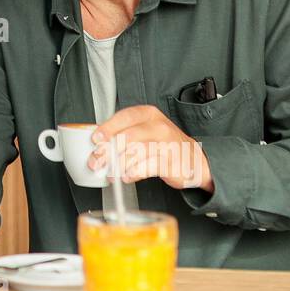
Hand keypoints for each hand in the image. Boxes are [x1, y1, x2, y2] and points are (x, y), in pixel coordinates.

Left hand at [89, 105, 213, 191]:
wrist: (194, 160)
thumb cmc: (164, 143)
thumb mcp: (146, 129)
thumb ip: (125, 132)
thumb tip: (99, 143)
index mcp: (149, 114)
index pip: (125, 117)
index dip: (108, 128)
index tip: (95, 139)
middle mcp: (158, 127)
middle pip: (127, 137)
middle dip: (108, 151)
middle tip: (96, 162)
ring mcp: (166, 144)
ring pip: (136, 152)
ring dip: (118, 165)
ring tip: (110, 173)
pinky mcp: (171, 162)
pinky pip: (147, 167)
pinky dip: (133, 172)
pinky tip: (126, 176)